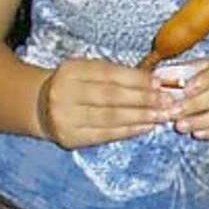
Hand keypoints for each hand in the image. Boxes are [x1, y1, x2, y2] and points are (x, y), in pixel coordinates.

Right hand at [35, 58, 162, 147]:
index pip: (109, 74)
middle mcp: (65, 93)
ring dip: (141, 117)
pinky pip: (105, 135)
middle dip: (143, 99)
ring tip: (162, 115)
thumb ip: (116, 74)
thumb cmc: (75, 85)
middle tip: (167, 101)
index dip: (136, 79)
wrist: (40, 106)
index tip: (159, 83)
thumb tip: (155, 81)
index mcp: (71, 70)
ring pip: (110, 118)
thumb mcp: (88, 71)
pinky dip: (129, 131)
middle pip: (111, 97)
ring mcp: (66, 117)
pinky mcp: (70, 137)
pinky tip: (146, 127)